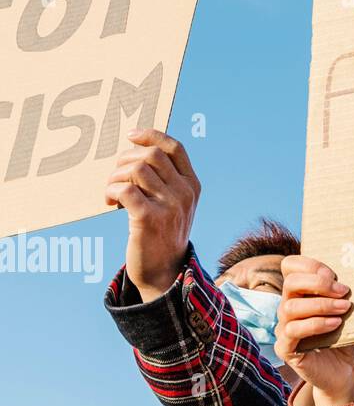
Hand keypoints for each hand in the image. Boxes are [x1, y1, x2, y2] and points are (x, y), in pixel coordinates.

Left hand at [105, 129, 200, 302]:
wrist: (163, 270)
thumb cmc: (163, 232)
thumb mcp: (175, 204)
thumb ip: (166, 180)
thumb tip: (138, 151)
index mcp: (192, 185)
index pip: (175, 148)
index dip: (152, 136)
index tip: (131, 135)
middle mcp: (185, 193)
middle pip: (152, 156)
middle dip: (126, 160)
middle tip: (115, 175)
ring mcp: (170, 206)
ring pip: (137, 170)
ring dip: (116, 176)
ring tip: (111, 190)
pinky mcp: (150, 220)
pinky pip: (126, 191)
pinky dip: (112, 191)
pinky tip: (109, 201)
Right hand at [276, 255, 353, 405]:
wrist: (343, 371)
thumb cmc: (346, 335)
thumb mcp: (349, 310)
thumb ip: (348, 292)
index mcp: (300, 292)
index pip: (290, 266)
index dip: (310, 265)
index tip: (334, 273)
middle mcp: (288, 307)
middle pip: (291, 283)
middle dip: (319, 283)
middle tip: (344, 291)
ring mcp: (283, 328)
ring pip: (290, 307)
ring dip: (321, 305)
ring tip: (345, 308)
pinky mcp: (285, 348)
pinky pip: (292, 331)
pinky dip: (316, 324)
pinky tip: (335, 324)